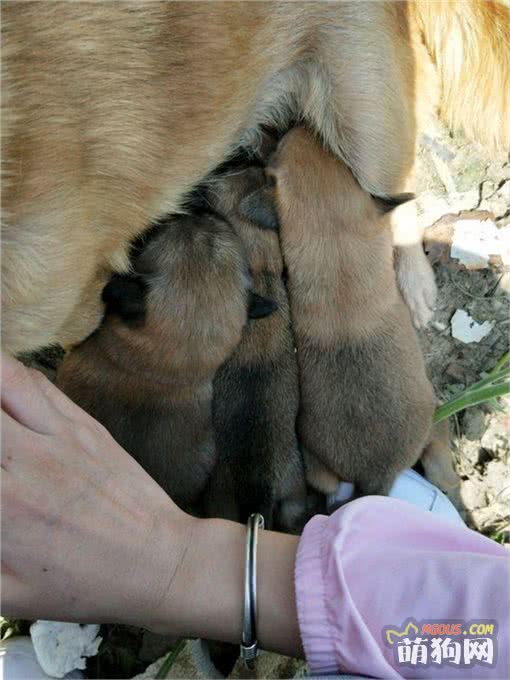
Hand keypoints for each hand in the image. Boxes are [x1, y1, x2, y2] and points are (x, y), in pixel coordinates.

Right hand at [1, 352, 193, 628]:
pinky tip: (0, 381)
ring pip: (3, 377)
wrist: (158, 560)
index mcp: (1, 509)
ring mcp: (58, 435)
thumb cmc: (85, 584)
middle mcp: (24, 461)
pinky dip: (8, 372)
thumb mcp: (11, 594)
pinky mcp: (84, 424)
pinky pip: (39, 383)